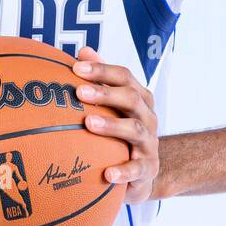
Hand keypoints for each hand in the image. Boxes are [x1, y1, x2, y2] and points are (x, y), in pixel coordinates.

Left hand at [72, 45, 159, 204]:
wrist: (144, 171)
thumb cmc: (122, 131)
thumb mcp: (114, 105)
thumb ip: (101, 79)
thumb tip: (84, 51)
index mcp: (138, 98)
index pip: (124, 76)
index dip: (102, 70)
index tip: (76, 67)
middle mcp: (147, 116)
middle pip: (131, 98)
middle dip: (105, 93)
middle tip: (79, 92)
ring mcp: (149, 142)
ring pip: (134, 130)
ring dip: (111, 126)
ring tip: (88, 123)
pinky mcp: (147, 168)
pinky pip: (137, 169)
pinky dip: (123, 171)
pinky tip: (107, 174)